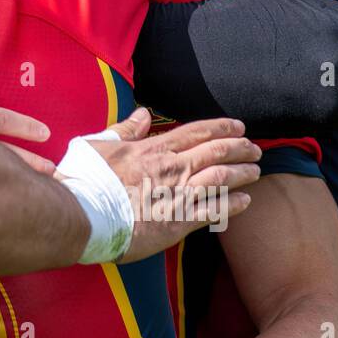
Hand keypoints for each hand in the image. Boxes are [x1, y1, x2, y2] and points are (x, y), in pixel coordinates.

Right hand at [74, 107, 261, 262]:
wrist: (82, 215)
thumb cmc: (85, 180)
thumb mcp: (99, 144)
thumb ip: (124, 129)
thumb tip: (142, 114)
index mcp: (154, 148)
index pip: (196, 132)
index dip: (221, 127)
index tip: (238, 127)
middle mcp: (172, 168)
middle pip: (217, 152)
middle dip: (240, 148)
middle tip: (255, 149)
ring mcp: (177, 195)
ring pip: (222, 178)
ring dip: (242, 173)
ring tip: (255, 171)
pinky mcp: (178, 222)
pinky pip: (214, 211)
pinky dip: (233, 205)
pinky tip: (245, 202)